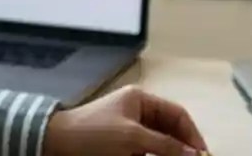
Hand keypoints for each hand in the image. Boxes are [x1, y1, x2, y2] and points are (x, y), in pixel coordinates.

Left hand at [42, 84, 209, 155]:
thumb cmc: (93, 133)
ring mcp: (129, 130)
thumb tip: (196, 155)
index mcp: (140, 100)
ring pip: (160, 144)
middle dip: (184, 148)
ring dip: (170, 154)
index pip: (177, 115)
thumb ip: (166, 145)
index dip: (193, 135)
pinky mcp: (121, 147)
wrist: (55, 144)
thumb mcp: (132, 137)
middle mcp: (137, 112)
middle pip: (171, 131)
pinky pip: (146, 151)